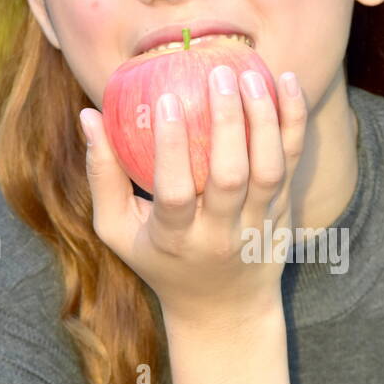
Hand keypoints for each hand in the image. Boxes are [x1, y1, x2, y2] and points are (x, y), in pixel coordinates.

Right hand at [79, 65, 306, 330]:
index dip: (172, 147)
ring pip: (269, 170)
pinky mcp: (285, 214)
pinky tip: (287, 81)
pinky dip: (293, 122)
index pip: (174, 193)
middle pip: (230, 178)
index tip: (166, 99)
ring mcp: (258, 226)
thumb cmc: (160, 260)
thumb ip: (102, 175)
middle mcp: (221, 234)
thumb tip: (89, 115)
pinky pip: (292, 163)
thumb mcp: (119, 231)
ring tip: (251, 74)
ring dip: (264, 119)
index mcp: (175, 239)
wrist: (224, 310)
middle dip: (227, 122)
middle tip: (219, 73)